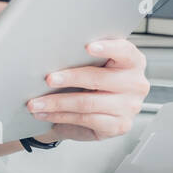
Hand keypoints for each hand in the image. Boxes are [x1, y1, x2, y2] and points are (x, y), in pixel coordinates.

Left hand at [24, 38, 148, 142]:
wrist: (98, 111)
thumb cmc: (95, 81)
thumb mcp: (96, 66)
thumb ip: (86, 57)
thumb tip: (57, 52)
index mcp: (133, 62)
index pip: (124, 51)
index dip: (108, 48)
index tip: (88, 46)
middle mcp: (136, 84)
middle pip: (99, 78)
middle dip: (69, 78)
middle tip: (48, 79)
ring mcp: (129, 107)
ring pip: (87, 103)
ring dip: (57, 103)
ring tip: (37, 102)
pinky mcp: (119, 125)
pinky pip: (85, 120)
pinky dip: (61, 116)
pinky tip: (47, 114)